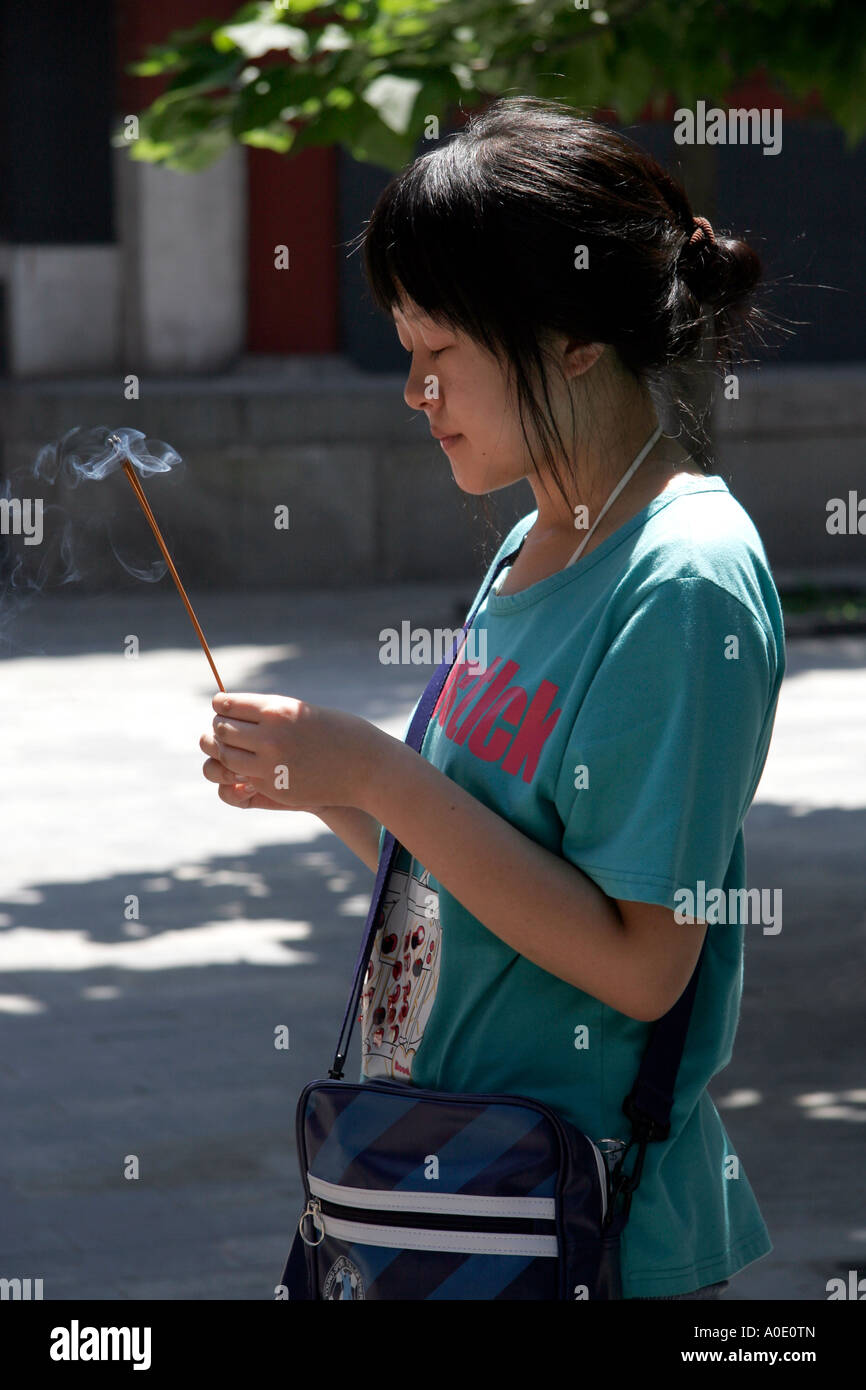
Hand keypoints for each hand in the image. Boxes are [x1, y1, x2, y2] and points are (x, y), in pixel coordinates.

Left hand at [199, 691, 380, 811]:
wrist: (368, 767)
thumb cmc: (339, 732)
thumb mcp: (302, 712)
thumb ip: (270, 714)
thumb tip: (234, 713)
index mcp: (277, 710)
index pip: (226, 705)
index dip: (221, 705)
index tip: (222, 707)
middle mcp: (269, 737)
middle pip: (221, 731)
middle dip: (220, 729)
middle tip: (225, 729)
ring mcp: (270, 766)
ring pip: (225, 757)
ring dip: (225, 752)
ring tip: (233, 748)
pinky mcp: (274, 788)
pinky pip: (242, 778)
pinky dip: (242, 772)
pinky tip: (252, 766)